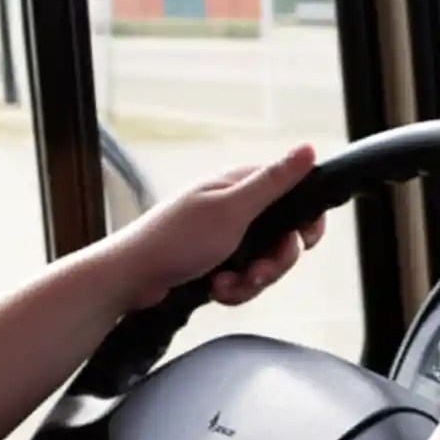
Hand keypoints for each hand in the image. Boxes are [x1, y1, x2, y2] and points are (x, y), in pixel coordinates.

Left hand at [113, 144, 325, 308]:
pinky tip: (215, 289)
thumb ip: (274, 182)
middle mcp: (237, 208)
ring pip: (266, 262)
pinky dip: (234, 289)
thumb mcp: (232, 209)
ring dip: (251, 281)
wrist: (131, 278)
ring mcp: (228, 236)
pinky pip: (245, 279)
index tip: (305, 241)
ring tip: (225, 285)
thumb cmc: (176, 239)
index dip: (307, 220)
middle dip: (274, 262)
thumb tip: (309, 149)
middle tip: (257, 272)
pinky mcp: (218, 261)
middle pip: (284, 237)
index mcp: (241, 186)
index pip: (295, 194)